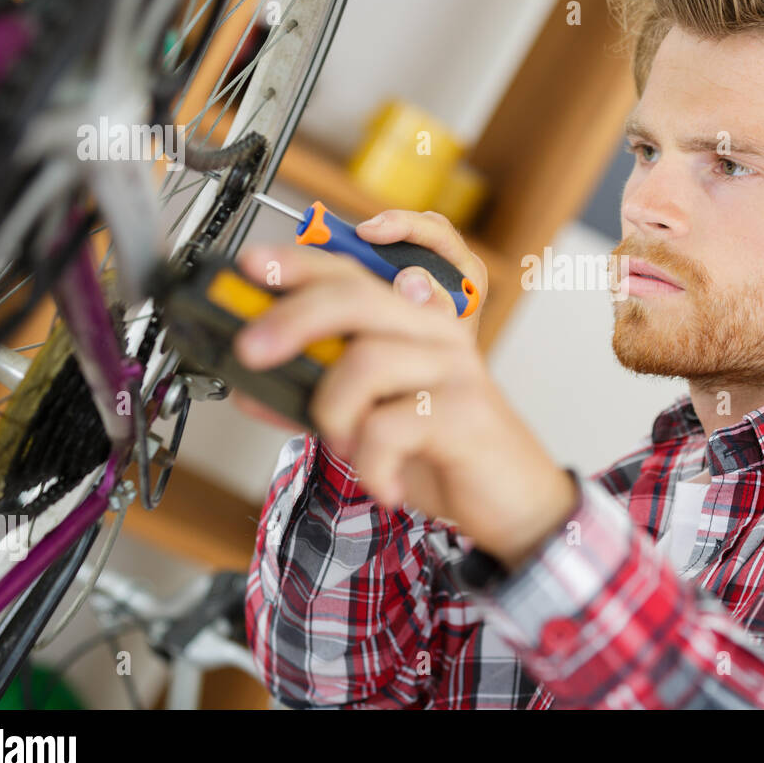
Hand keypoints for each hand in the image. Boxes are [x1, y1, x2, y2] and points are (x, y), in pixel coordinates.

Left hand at [230, 226, 576, 570]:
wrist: (514, 503)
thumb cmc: (443, 454)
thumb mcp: (367, 425)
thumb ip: (316, 401)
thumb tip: (249, 391)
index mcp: (413, 322)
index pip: (355, 272)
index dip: (304, 260)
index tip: (253, 264)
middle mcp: (437, 332)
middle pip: (355, 297)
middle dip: (291, 318)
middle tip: (250, 350)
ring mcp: (454, 367)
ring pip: (365, 361)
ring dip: (335, 413)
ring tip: (347, 445)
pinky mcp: (465, 411)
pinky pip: (388, 426)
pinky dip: (370, 463)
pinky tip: (383, 482)